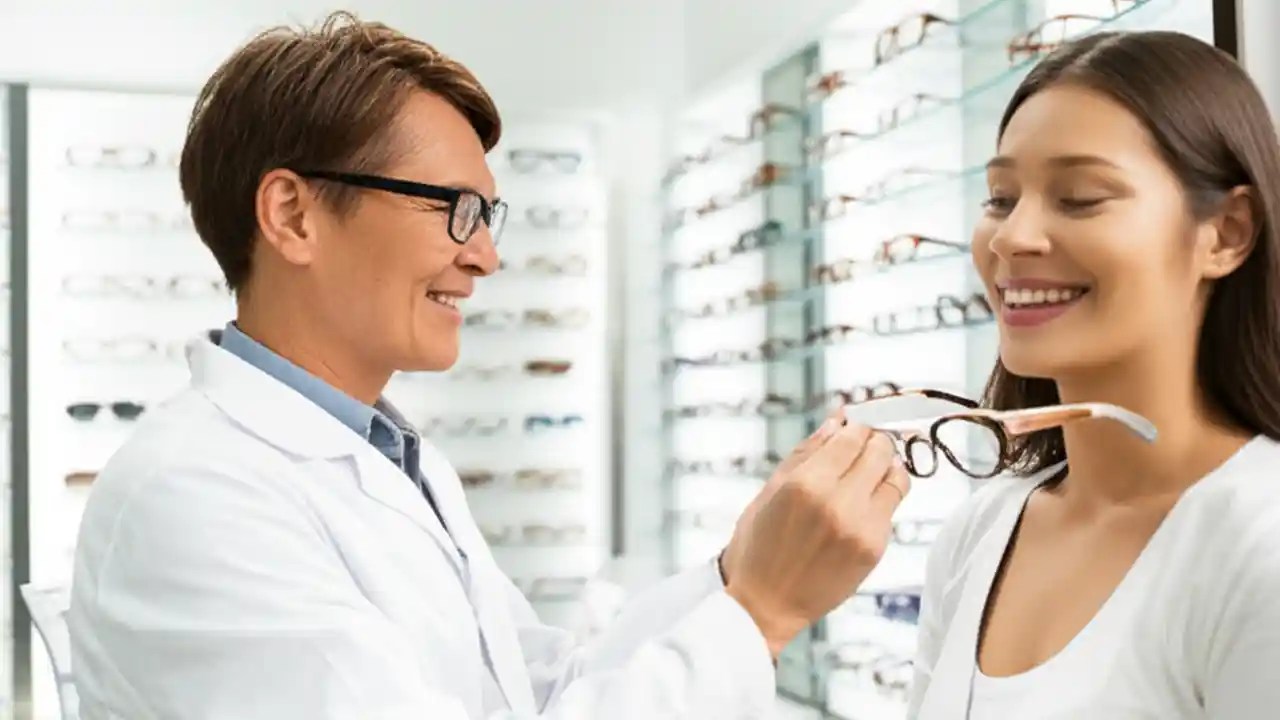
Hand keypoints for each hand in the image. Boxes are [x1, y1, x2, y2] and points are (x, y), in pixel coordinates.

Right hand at [721, 410, 910, 657]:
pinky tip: (860, 503)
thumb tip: (837, 419)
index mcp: (807, 484)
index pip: (853, 436)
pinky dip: (882, 497)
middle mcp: (840, 504)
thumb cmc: (759, 547)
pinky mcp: (875, 549)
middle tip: (863, 444)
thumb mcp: (771, 490)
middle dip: (875, 441)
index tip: (855, 424)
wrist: (764, 606)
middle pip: (881, 451)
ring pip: (897, 477)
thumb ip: (807, 452)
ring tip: (867, 472)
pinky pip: (892, 508)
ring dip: (886, 467)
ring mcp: (862, 529)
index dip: (857, 425)